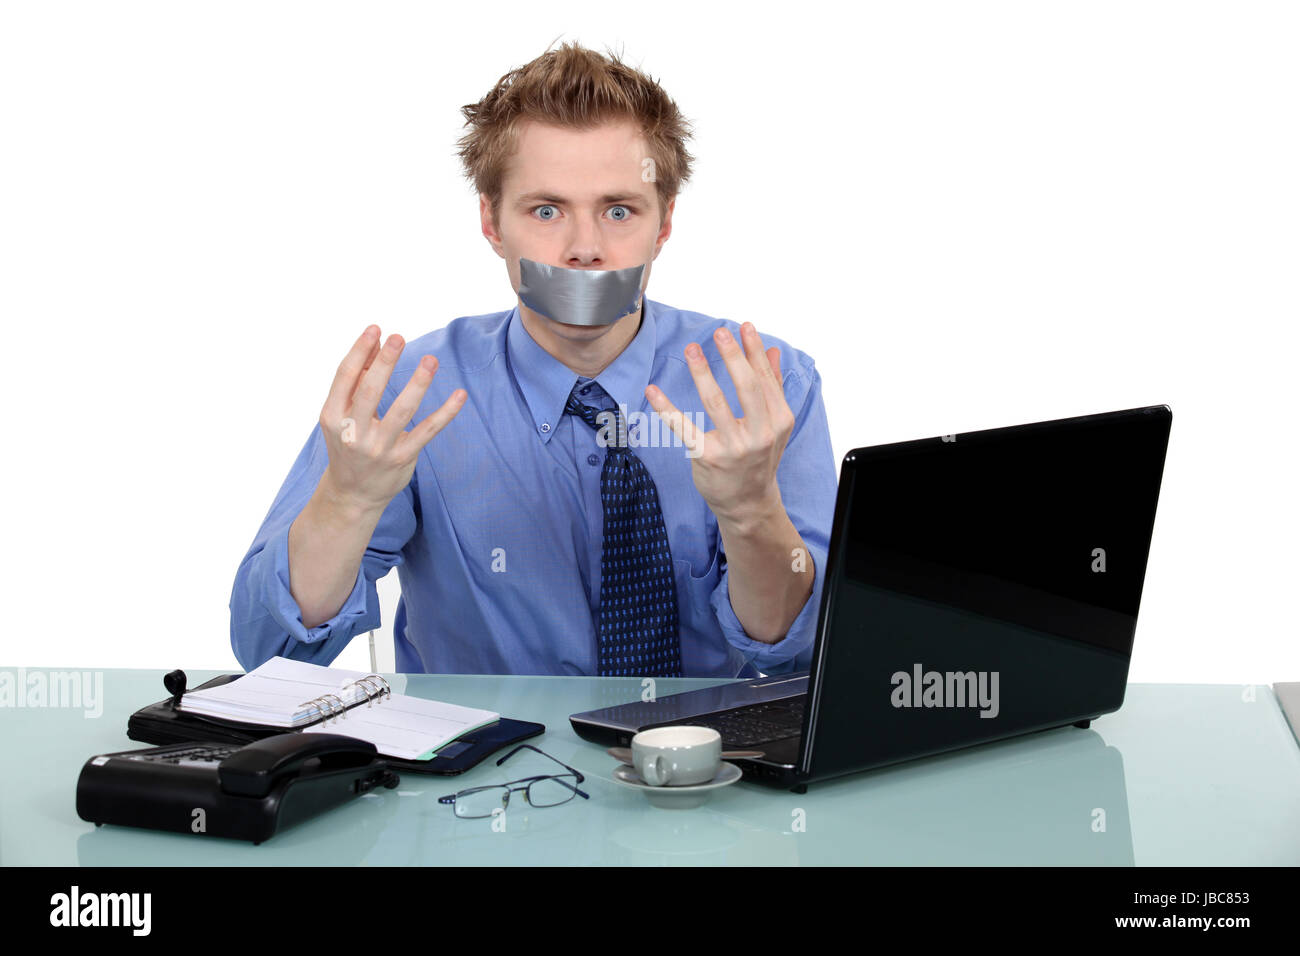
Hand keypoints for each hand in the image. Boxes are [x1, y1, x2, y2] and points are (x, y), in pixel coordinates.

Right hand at [318, 326, 466, 512]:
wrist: (352, 493)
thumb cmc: (349, 442)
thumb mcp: (343, 413)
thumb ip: (358, 378)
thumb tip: (376, 341)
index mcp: (333, 415)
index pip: (345, 376)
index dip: (360, 350)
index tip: (376, 328)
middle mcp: (353, 431)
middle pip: (370, 390)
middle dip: (385, 362)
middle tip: (398, 337)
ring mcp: (378, 447)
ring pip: (401, 410)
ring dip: (417, 383)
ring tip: (431, 360)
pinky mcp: (402, 458)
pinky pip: (427, 431)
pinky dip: (445, 412)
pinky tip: (459, 395)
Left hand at [645, 322, 794, 526]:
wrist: (749, 503)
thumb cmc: (760, 458)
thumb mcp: (776, 425)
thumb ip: (774, 386)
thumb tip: (772, 351)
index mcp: (779, 420)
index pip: (765, 379)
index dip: (754, 350)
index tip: (743, 326)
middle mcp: (759, 433)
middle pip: (747, 387)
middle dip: (733, 356)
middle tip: (719, 333)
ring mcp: (733, 447)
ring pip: (716, 403)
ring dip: (702, 373)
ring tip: (692, 350)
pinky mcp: (707, 457)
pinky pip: (684, 428)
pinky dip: (666, 408)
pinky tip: (653, 391)